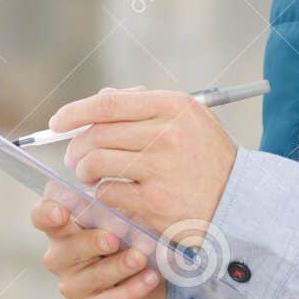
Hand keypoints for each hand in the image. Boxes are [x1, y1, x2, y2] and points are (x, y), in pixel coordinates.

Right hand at [31, 198, 166, 298]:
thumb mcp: (120, 215)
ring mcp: (71, 285)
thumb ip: (113, 206)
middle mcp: (60, 257)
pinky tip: (149, 278)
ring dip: (117, 267)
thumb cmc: (125, 234)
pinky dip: (131, 290)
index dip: (47, 213)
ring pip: (90, 278)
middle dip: (90, 243)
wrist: (145, 270)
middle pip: (64, 251)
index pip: (41, 217)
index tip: (62, 212)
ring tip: (140, 258)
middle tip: (113, 239)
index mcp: (62, 228)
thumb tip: (120, 194)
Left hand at [53, 88, 237, 240]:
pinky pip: (109, 192)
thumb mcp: (189, 118)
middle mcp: (167, 133)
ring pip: (97, 162)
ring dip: (85, 171)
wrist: (241, 201)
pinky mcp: (156, 202)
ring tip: (89, 175)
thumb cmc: (208, 158)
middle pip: (98, 134)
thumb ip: (146, 103)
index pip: (109, 103)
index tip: (58, 121)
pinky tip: (110, 194)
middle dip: (77, 146)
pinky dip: (102, 193)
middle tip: (74, 157)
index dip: (76, 111)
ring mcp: (161, 169)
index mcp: (173, 106)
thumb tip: (101, 97)